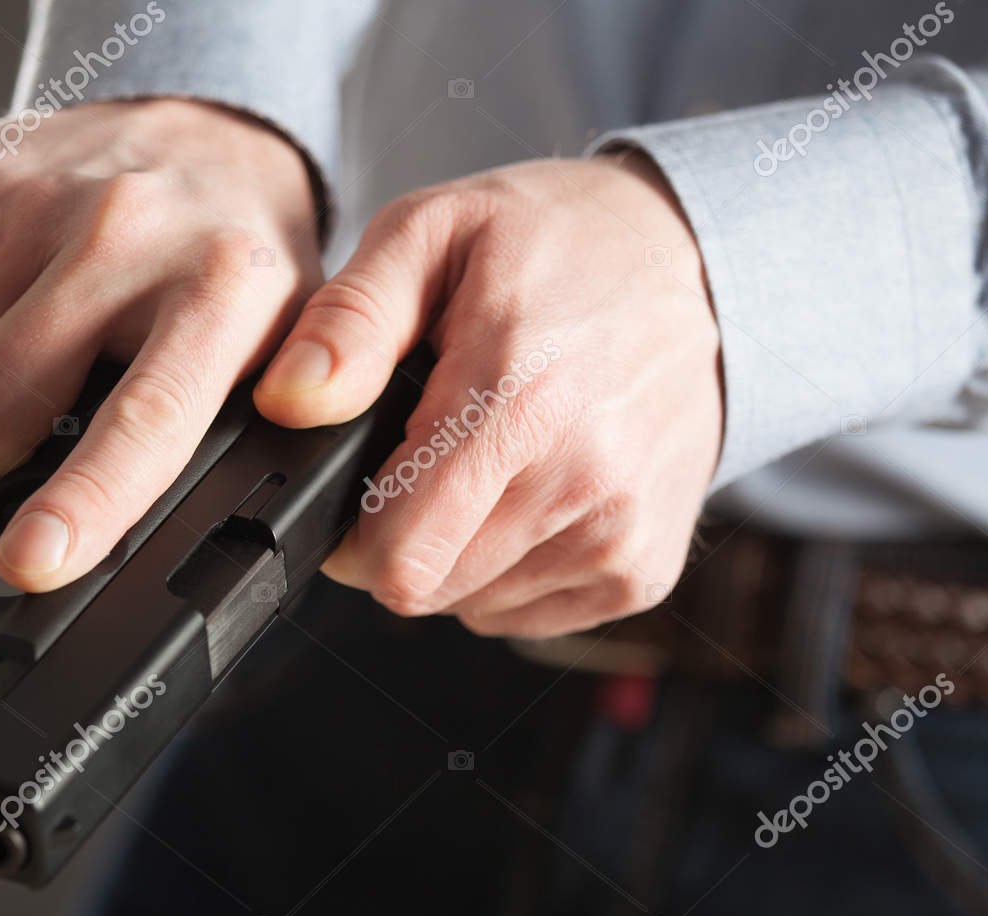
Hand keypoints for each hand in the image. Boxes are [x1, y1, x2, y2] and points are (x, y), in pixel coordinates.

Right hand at [0, 98, 318, 588]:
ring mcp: (33, 202)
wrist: (207, 132)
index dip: (82, 503)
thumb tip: (206, 547)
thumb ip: (260, 436)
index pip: (143, 417)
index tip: (32, 563)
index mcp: (224, 288)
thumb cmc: (242, 260)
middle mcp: (123, 234)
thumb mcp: (289, 348)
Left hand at [252, 153, 722, 637]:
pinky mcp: (643, 570)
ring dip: (457, 550)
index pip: (398, 554)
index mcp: (518, 399)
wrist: (699, 266)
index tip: (359, 487)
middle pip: (427, 588)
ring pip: (473, 606)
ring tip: (490, 459)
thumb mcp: (434, 231)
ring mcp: (621, 534)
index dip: (350, 536)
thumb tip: (288, 402)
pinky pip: (526, 613)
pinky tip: (531, 490)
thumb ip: (349, 320)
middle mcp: (582, 479)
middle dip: (401, 536)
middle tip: (426, 455)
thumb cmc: (562, 243)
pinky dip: (509, 568)